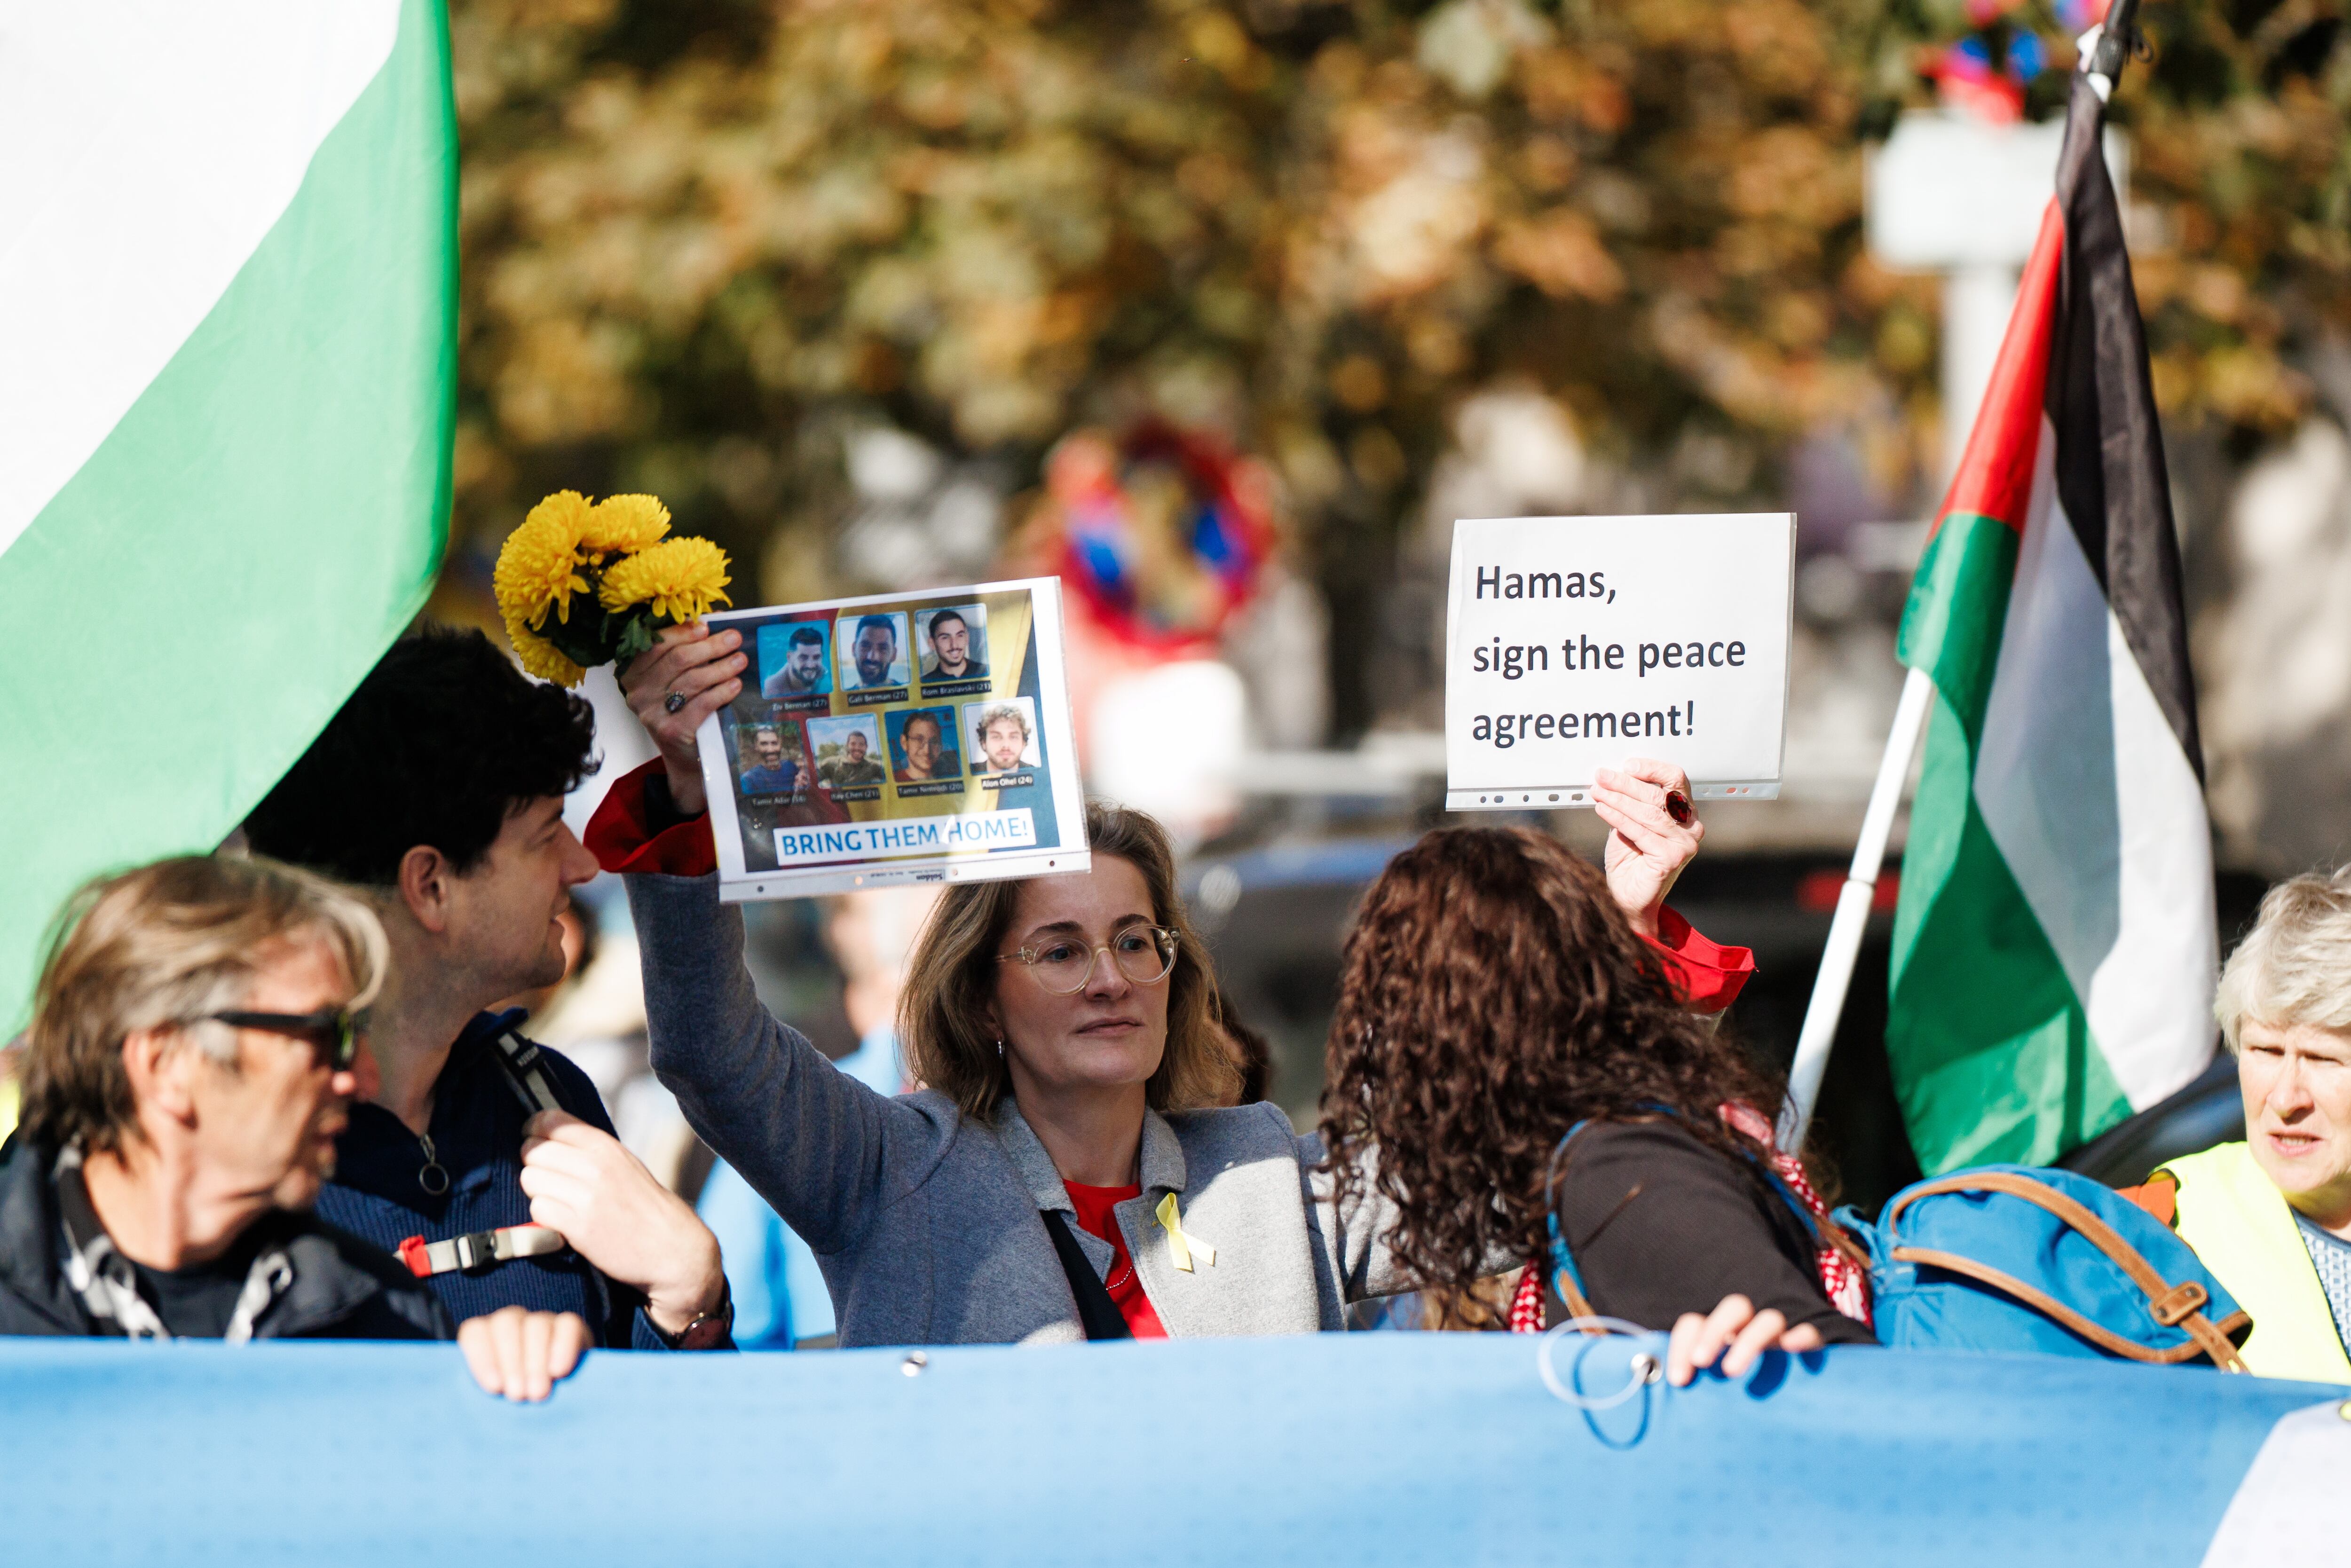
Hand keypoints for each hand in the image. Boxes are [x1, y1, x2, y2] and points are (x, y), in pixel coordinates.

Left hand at [457, 1306, 590, 1401]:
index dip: (481, 1356)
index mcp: (485, 1338)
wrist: (558, 1412)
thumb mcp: (494, 1406)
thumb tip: (469, 1409)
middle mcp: (513, 1324)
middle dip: (511, 1360)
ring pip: (536, 1324)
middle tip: (518, 1395)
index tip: (494, 1387)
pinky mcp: (571, 1327)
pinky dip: (563, 1346)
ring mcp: (543, 1322)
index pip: (475, 1331)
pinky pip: (568, 1325)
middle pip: (506, 1324)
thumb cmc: (516, 1411)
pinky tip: (558, 1372)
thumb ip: (482, 1399)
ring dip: (536, 1360)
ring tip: (537, 1392)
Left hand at [518, 1109, 726, 1335]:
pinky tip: (560, 1220)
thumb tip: (546, 1137)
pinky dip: (544, 1216)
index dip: (533, 1130)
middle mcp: (595, 1166)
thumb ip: (590, 1149)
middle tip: (547, 1178)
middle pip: (533, 1150)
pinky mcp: (579, 1227)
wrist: (672, 1247)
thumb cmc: (645, 1205)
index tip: (535, 1141)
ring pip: (530, 1179)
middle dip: (533, 1164)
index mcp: (606, 1146)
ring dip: (537, 1191)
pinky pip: (538, 1209)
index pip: (549, 1120)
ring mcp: (587, 1196)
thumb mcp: (625, 1163)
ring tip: (556, 1200)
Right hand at [617, 623, 744, 817]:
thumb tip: (715, 618)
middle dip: (709, 647)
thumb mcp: (678, 677)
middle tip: (734, 639)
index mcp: (633, 673)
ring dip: (721, 667)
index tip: (706, 627)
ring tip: (740, 660)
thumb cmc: (683, 708)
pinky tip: (735, 685)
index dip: (682, 632)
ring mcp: (652, 713)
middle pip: (677, 660)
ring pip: (691, 680)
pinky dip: (721, 692)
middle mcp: (637, 692)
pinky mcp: (671, 731)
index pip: (656, 645)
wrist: (686, 756)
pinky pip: (701, 704)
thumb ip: (689, 648)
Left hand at [1592, 757, 1703, 938]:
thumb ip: (1630, 801)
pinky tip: (1602, 809)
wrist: (1628, 897)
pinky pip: (1641, 831)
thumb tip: (1611, 775)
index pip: (1676, 779)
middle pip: (1659, 794)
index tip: (1627, 765)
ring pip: (1648, 812)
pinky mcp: (1672, 857)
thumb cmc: (1630, 858)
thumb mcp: (1629, 822)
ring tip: (1597, 791)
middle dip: (1626, 783)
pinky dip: (1618, 818)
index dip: (1652, 768)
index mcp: (1685, 813)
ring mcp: (1685, 843)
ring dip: (1618, 799)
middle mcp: (1691, 826)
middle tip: (1602, 776)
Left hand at [1664, 1293, 1824, 1386]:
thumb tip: (1671, 1387)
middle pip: (1733, 1309)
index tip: (1679, 1381)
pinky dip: (1801, 1336)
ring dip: (1748, 1342)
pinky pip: (1810, 1331)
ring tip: (1732, 1370)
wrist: (1807, 1388)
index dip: (1682, 1346)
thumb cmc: (1750, 1386)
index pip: (1697, 1322)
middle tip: (1701, 1361)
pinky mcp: (1814, 1340)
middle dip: (1713, 1333)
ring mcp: (1785, 1329)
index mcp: (1724, 1328)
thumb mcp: (1722, 1380)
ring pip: (1768, 1320)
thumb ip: (1701, 1378)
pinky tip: (1791, 1347)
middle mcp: (1753, 1323)